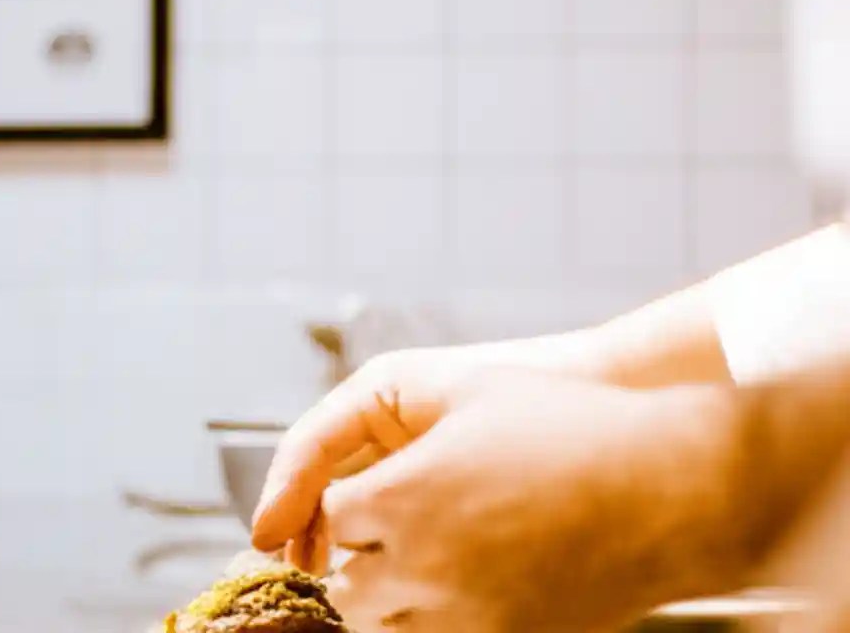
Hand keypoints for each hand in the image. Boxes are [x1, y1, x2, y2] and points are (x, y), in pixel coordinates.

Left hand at [253, 368, 751, 632]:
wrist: (676, 489)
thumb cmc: (572, 425)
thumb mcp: (469, 394)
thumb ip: (382, 428)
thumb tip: (335, 477)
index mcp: (400, 497)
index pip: (328, 518)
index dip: (340, 504)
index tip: (361, 496)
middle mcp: (421, 565)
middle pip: (345, 585)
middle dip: (357, 557)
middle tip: (382, 534)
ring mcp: (463, 615)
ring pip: (383, 624)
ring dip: (388, 597)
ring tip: (421, 561)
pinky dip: (432, 621)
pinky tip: (462, 588)